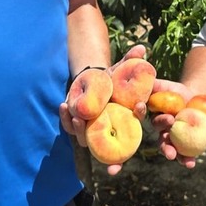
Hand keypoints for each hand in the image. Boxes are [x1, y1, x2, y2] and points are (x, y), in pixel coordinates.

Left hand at [61, 44, 149, 175]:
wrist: (91, 80)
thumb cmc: (110, 77)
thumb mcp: (120, 68)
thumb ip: (130, 60)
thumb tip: (142, 48)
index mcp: (125, 120)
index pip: (134, 127)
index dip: (137, 127)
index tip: (137, 113)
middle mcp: (110, 130)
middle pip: (112, 147)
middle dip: (112, 157)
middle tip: (102, 135)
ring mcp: (92, 130)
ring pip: (86, 139)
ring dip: (79, 131)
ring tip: (77, 117)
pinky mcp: (77, 126)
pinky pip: (70, 127)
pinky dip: (66, 119)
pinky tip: (63, 106)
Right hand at [146, 79, 200, 168]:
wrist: (194, 97)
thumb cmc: (176, 92)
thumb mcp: (166, 87)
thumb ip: (155, 85)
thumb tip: (146, 81)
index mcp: (155, 119)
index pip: (148, 120)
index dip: (144, 117)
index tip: (157, 115)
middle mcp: (164, 132)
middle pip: (162, 142)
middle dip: (166, 148)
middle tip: (170, 153)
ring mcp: (177, 139)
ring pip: (178, 151)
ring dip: (182, 158)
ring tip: (189, 164)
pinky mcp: (189, 142)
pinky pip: (194, 148)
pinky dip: (199, 150)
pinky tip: (203, 152)